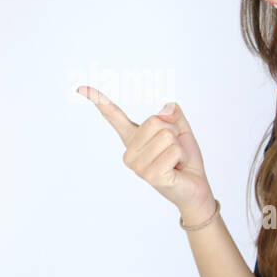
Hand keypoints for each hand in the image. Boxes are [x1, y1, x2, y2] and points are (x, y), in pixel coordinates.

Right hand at [78, 86, 214, 222]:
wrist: (195, 188)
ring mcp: (137, 166)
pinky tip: (176, 168)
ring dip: (179, 146)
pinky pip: (173, 150)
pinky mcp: (150, 175)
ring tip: (175, 160)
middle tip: (174, 149)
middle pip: (155, 121)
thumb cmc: (184, 160)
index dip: (99, 100)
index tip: (81, 89)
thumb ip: (172, 114)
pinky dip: (181, 156)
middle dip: (173, 131)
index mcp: (133, 138)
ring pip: (166, 135)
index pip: (113, 116)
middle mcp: (130, 152)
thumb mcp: (180, 129)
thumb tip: (166, 109)